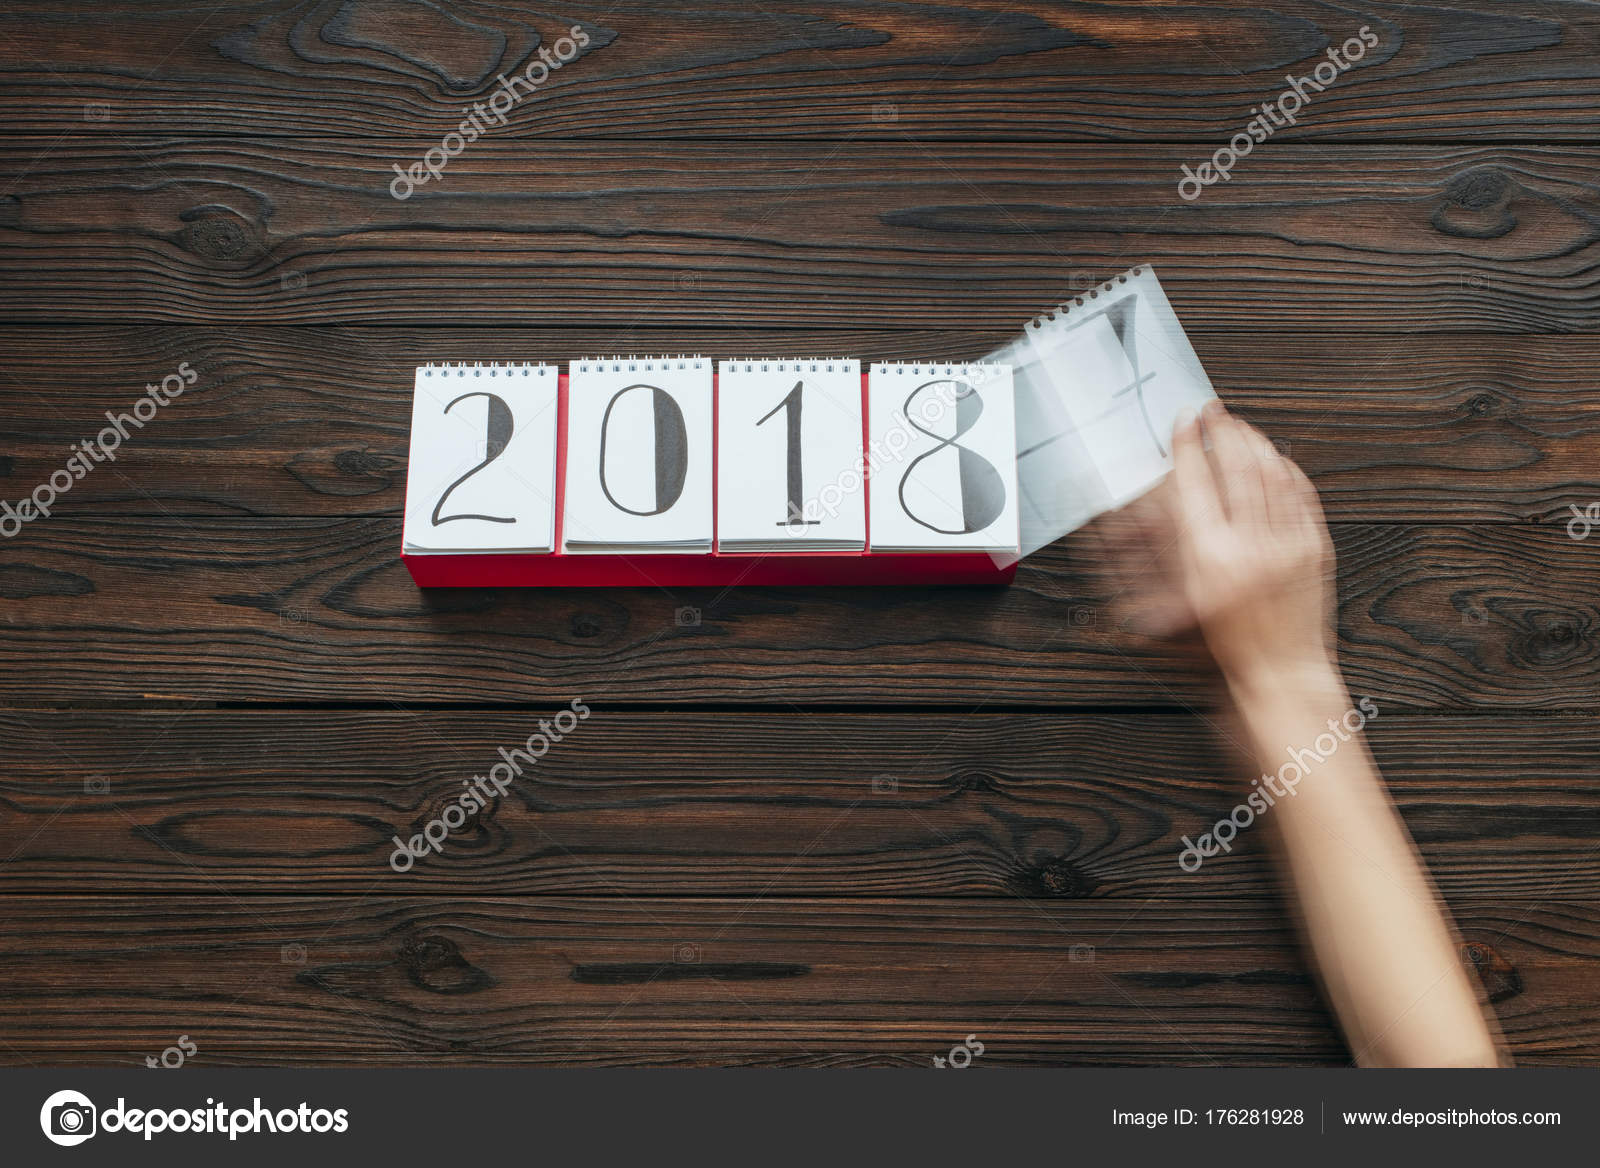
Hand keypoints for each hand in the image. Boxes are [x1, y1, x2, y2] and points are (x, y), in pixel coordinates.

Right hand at [1168, 401, 1335, 690]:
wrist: (1280, 674)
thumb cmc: (1226, 647)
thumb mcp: (1182, 597)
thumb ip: (1169, 545)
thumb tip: (1154, 500)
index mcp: (1209, 557)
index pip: (1194, 481)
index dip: (1187, 444)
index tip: (1182, 422)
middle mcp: (1249, 545)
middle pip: (1235, 466)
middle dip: (1221, 430)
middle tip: (1211, 410)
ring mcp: (1287, 544)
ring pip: (1271, 472)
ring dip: (1253, 440)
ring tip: (1239, 426)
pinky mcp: (1314, 548)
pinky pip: (1301, 493)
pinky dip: (1287, 467)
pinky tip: (1276, 457)